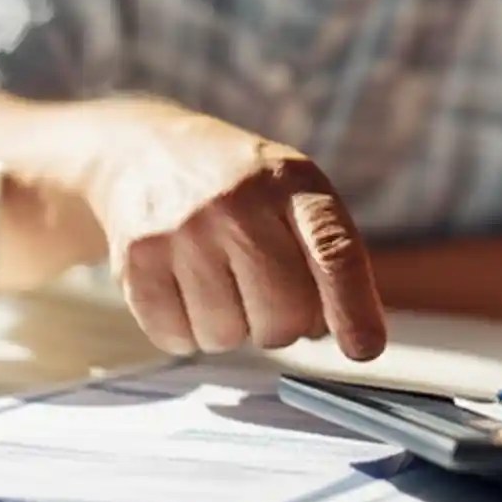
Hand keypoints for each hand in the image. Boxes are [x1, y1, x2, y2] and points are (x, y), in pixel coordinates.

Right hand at [72, 100, 385, 359]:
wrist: (143, 151)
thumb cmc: (238, 189)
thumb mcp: (292, 195)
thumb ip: (327, 257)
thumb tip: (342, 339)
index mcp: (291, 184)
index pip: (334, 252)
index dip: (353, 308)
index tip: (364, 350)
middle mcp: (238, 202)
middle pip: (282, 316)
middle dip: (280, 326)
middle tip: (261, 295)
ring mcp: (184, 230)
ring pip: (227, 337)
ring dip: (229, 328)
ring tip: (217, 281)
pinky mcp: (138, 258)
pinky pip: (177, 338)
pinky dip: (185, 331)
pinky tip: (184, 290)